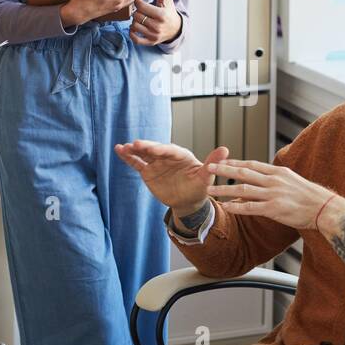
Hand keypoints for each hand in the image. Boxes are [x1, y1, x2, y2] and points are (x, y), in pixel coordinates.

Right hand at [114, 140, 229, 212]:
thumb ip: (212, 163)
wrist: (188, 200)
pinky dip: (128, 157)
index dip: (160, 149)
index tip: (151, 148)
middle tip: (135, 144)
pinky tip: (119, 150)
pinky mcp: (148, 171)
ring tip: (123, 147)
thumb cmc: (199, 187)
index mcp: (181, 155)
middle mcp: (167, 156)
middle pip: (154, 150)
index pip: (169, 150)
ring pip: (143, 154)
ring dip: (133, 150)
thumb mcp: (207, 177)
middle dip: (145, 147)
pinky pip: (137, 163)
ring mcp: (156, 163)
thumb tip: (225, 149)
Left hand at [130, 0, 181, 46]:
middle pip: (136, 16)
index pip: (140, 6)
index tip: (140, 1)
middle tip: (141, 10)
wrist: (175, 27)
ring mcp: (154, 36)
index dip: (138, 1)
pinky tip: (136, 27)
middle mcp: (158, 26)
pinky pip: (135, 40)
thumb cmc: (168, 9)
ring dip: (134, 21)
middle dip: (137, 11)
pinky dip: (132, 33)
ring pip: (134, 26)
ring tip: (140, 18)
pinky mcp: (150, 42)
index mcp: (161, 14)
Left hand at [205, 159, 336, 230]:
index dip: (235, 162)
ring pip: (243, 190)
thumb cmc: (309, 196)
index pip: (251, 164)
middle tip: (209, 168)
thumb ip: (276, 179)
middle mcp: (273, 180)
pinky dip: (237, 207)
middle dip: (224, 170)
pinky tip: (226, 207)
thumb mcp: (292, 180)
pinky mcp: (274, 209)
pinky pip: (251, 207)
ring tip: (211, 189)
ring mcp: (273, 194)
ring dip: (225, 189)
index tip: (222, 161)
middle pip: (244, 173)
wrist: (324, 208)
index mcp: (278, 172)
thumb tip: (263, 179)